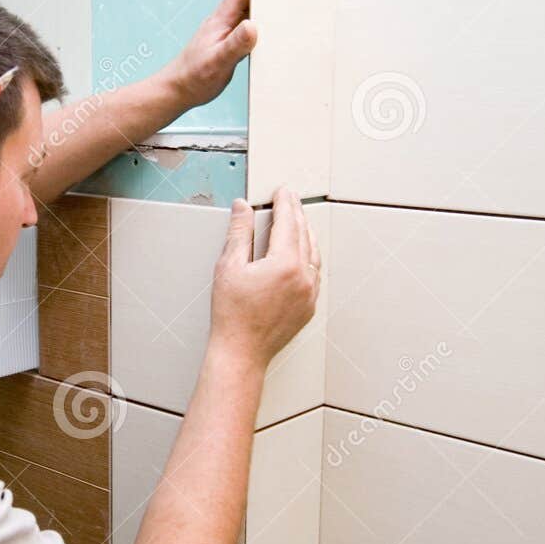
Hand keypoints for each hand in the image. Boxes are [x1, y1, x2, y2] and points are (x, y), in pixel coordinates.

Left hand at [165, 0, 318, 108]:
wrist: (179, 90)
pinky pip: (260, 21)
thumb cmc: (192, 77)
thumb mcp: (216, 62)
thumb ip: (235, 45)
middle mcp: (229, 17)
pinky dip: (276, 17)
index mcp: (224, 16)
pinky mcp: (237, 40)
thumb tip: (253, 26)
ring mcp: (233, 28)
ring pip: (261, 3)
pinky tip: (287, 23)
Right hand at [209, 190, 320, 368]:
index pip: (288, 223)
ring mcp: (309, 293)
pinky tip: (302, 253)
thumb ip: (238, 233)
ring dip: (306, 233)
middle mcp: (303, 277)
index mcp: (285, 264)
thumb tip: (242, 208)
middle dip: (296, 214)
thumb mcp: (229, 266)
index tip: (282, 192)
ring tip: (297, 221)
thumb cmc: (232, 315)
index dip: (285, 203)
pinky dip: (309, 256)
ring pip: (314, 253)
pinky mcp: (309, 306)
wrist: (241, 351)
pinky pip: (315, 273)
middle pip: (304, 235)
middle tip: (290, 199)